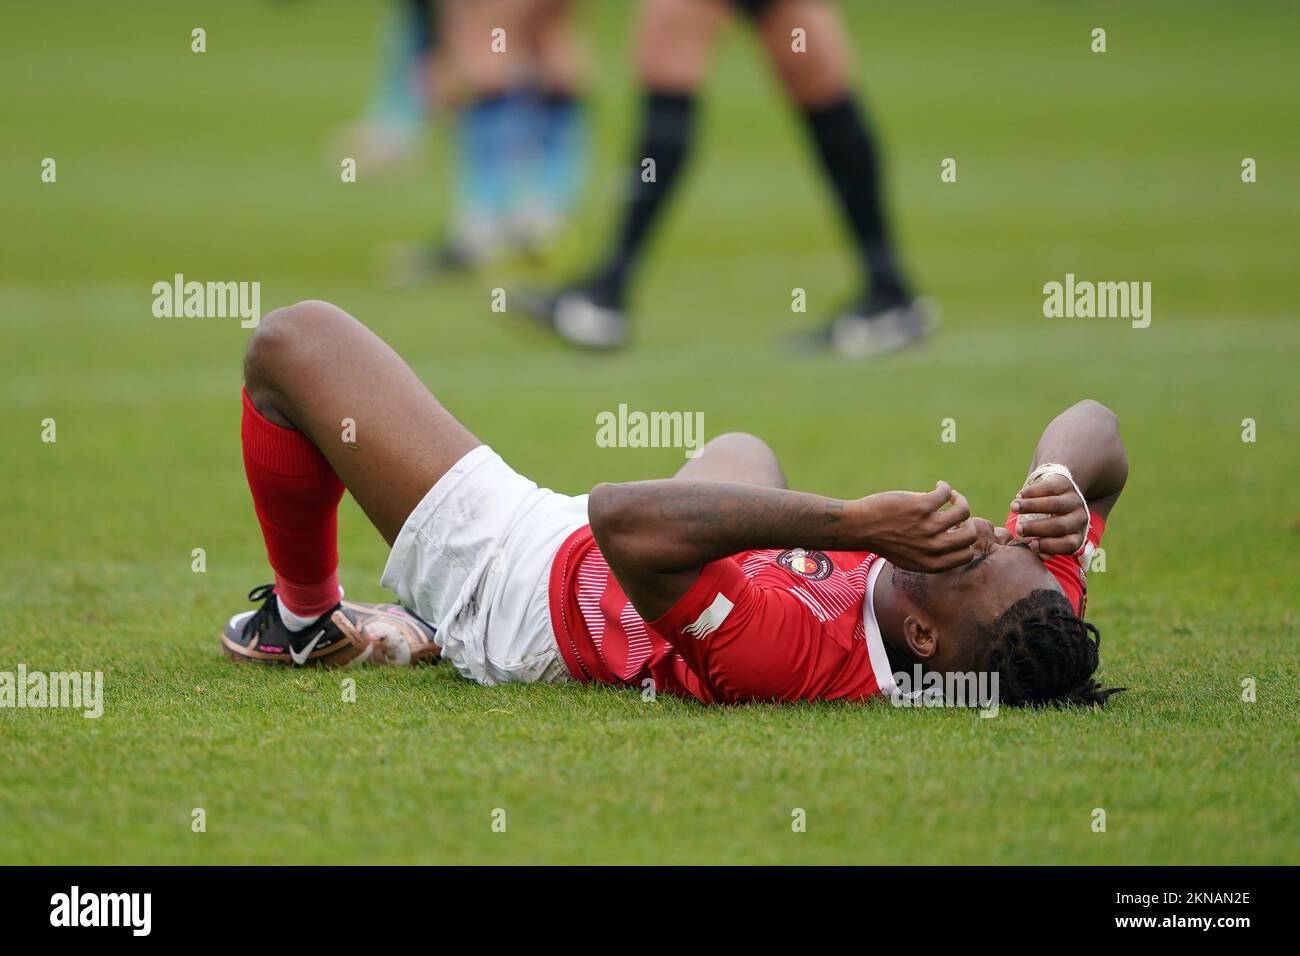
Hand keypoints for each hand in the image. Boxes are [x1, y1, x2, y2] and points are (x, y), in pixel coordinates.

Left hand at [858, 481, 977, 571]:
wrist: (860, 528)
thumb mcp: (908, 558)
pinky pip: (946, 494)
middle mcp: (933, 548)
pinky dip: (946, 488)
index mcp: (932, 563)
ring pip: (963, 511)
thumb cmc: (882, 541)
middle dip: (968, 522)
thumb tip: (951, 534)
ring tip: (950, 495)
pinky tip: (939, 486)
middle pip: (971, 535)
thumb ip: (930, 554)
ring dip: (960, 500)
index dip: (965, 541)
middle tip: (957, 512)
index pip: (966, 555)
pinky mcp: (922, 506)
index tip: (957, 529)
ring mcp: (929, 526)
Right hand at [1010, 472, 1087, 554]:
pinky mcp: (1065, 484)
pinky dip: (1032, 492)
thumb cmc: (1054, 521)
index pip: (1069, 544)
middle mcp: (1079, 518)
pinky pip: (1049, 488)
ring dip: (1031, 506)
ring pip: (1054, 504)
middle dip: (1037, 528)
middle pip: (1060, 525)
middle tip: (1018, 529)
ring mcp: (1074, 500)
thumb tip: (1037, 552)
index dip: (1050, 546)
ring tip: (1013, 508)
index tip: (1031, 545)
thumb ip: (1045, 545)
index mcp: (1077, 535)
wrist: (1067, 494)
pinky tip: (1019, 496)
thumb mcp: (1055, 535)